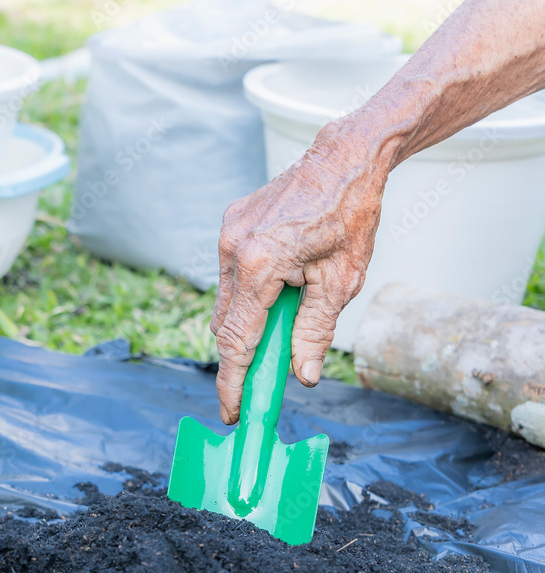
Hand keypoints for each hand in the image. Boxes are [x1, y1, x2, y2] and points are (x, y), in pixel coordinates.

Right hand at [210, 122, 392, 424]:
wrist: (344, 159)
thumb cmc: (349, 216)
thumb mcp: (341, 282)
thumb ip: (314, 333)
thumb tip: (302, 376)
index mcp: (260, 265)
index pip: (237, 340)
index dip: (233, 382)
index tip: (232, 412)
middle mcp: (233, 250)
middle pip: (225, 325)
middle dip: (240, 358)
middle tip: (260, 383)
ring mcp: (226, 235)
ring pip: (225, 301)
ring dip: (245, 324)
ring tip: (279, 329)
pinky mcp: (229, 225)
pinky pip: (230, 275)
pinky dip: (247, 296)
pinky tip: (276, 294)